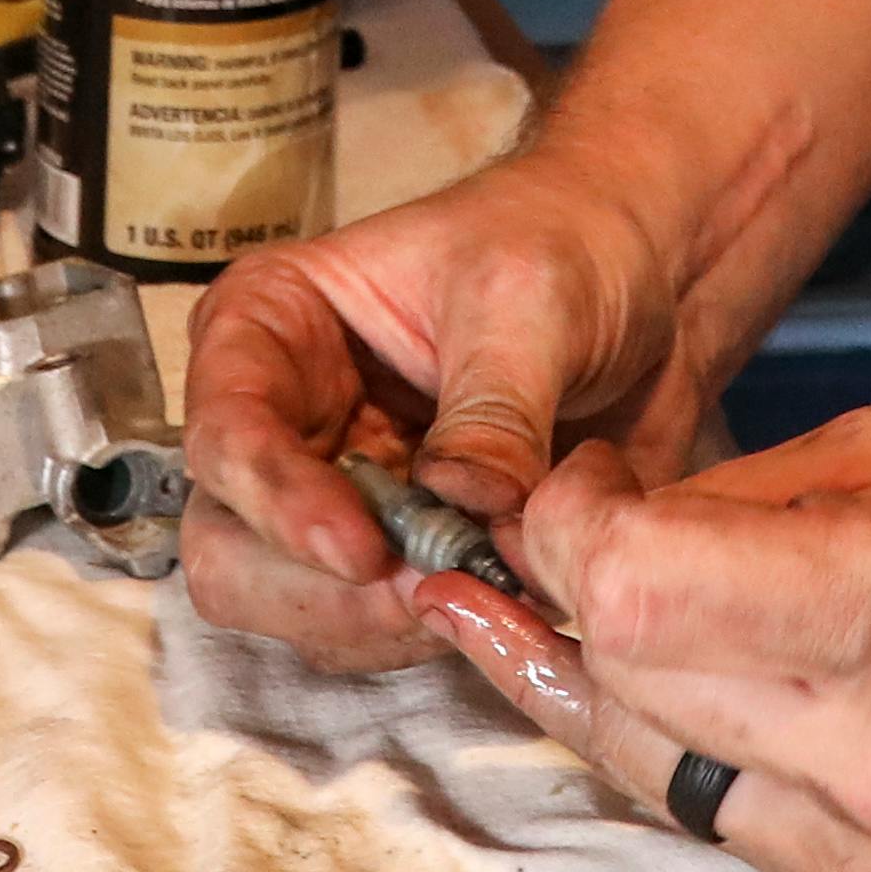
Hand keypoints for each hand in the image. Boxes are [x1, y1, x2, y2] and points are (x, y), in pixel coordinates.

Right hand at [179, 149, 706, 674]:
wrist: (646, 282)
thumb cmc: (563, 243)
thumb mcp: (528, 298)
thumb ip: (493, 406)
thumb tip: (466, 508)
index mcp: (269, 324)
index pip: (224, 432)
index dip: (278, 503)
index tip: (364, 551)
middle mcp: (279, 419)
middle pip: (228, 546)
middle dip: (321, 589)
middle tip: (431, 589)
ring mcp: (330, 496)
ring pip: (293, 607)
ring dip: (380, 620)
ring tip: (487, 581)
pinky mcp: (394, 553)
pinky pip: (373, 627)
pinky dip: (430, 628)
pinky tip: (502, 590)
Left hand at [444, 405, 870, 871]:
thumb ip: (746, 497)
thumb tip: (595, 522)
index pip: (639, 593)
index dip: (574, 529)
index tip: (586, 485)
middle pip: (627, 677)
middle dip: (582, 594)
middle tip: (598, 528)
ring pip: (652, 760)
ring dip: (626, 676)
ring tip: (654, 598)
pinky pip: (724, 818)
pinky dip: (697, 744)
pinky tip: (723, 680)